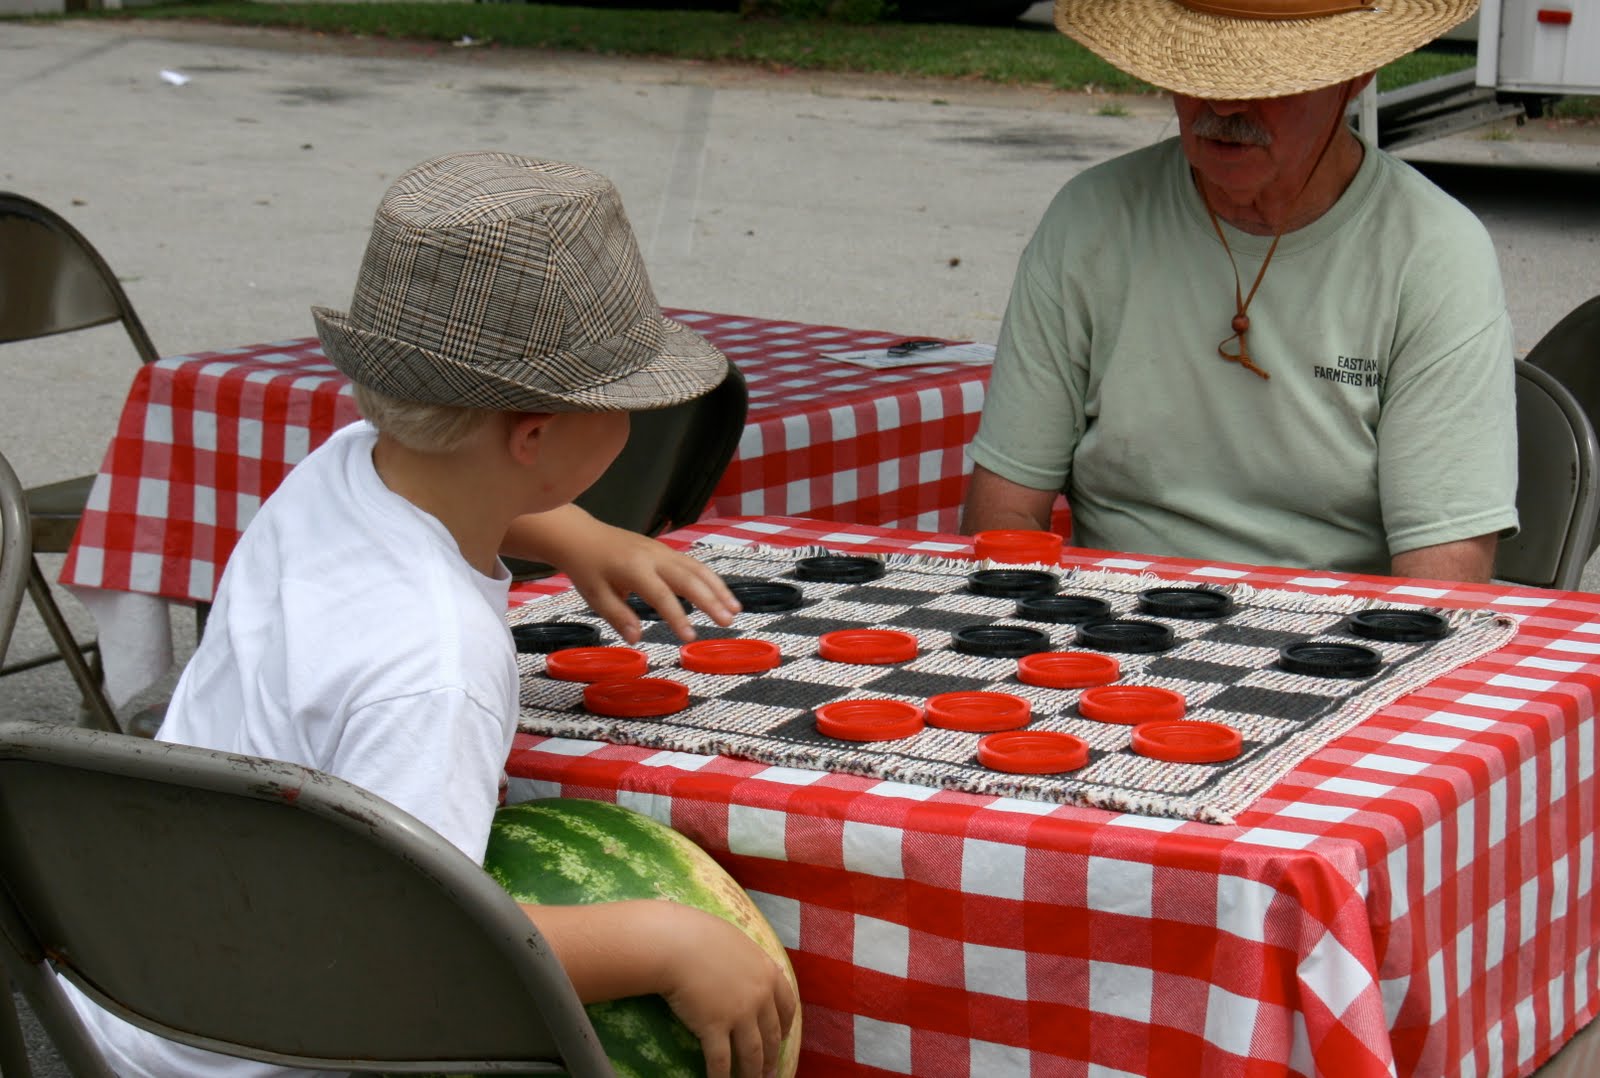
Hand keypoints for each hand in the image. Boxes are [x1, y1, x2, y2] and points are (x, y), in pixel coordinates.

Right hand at [526, 899, 796, 1077]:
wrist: (675, 943)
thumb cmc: (698, 933)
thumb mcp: (734, 940)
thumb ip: (745, 957)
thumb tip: (744, 962)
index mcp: (767, 971)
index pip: (787, 1003)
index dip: (787, 1023)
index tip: (785, 1036)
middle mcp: (759, 995)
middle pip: (772, 1034)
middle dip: (772, 1056)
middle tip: (770, 1071)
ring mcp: (739, 1014)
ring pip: (752, 1052)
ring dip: (752, 1072)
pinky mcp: (714, 1027)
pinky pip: (721, 1060)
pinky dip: (721, 1076)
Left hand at [567, 527, 739, 642]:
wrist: (582, 536)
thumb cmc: (588, 568)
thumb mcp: (595, 596)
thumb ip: (618, 617)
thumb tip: (637, 638)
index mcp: (634, 569)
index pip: (661, 595)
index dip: (677, 617)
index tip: (691, 637)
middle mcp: (653, 557)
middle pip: (689, 578)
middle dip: (711, 600)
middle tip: (727, 622)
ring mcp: (662, 551)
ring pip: (697, 568)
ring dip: (718, 588)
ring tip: (734, 610)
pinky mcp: (666, 550)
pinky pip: (693, 564)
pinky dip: (710, 579)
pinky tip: (721, 594)